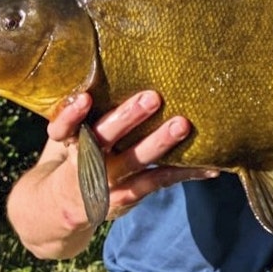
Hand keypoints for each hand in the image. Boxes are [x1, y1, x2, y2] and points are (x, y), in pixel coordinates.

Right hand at [50, 91, 218, 221]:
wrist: (61, 208)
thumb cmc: (76, 152)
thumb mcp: (70, 135)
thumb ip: (87, 111)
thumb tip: (115, 64)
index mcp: (69, 143)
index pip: (63, 129)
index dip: (71, 115)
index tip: (84, 97)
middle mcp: (86, 163)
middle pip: (103, 140)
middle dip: (127, 118)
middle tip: (152, 97)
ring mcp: (108, 182)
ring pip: (135, 160)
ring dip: (160, 142)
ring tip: (183, 125)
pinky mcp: (128, 195)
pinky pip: (160, 181)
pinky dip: (186, 172)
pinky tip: (211, 166)